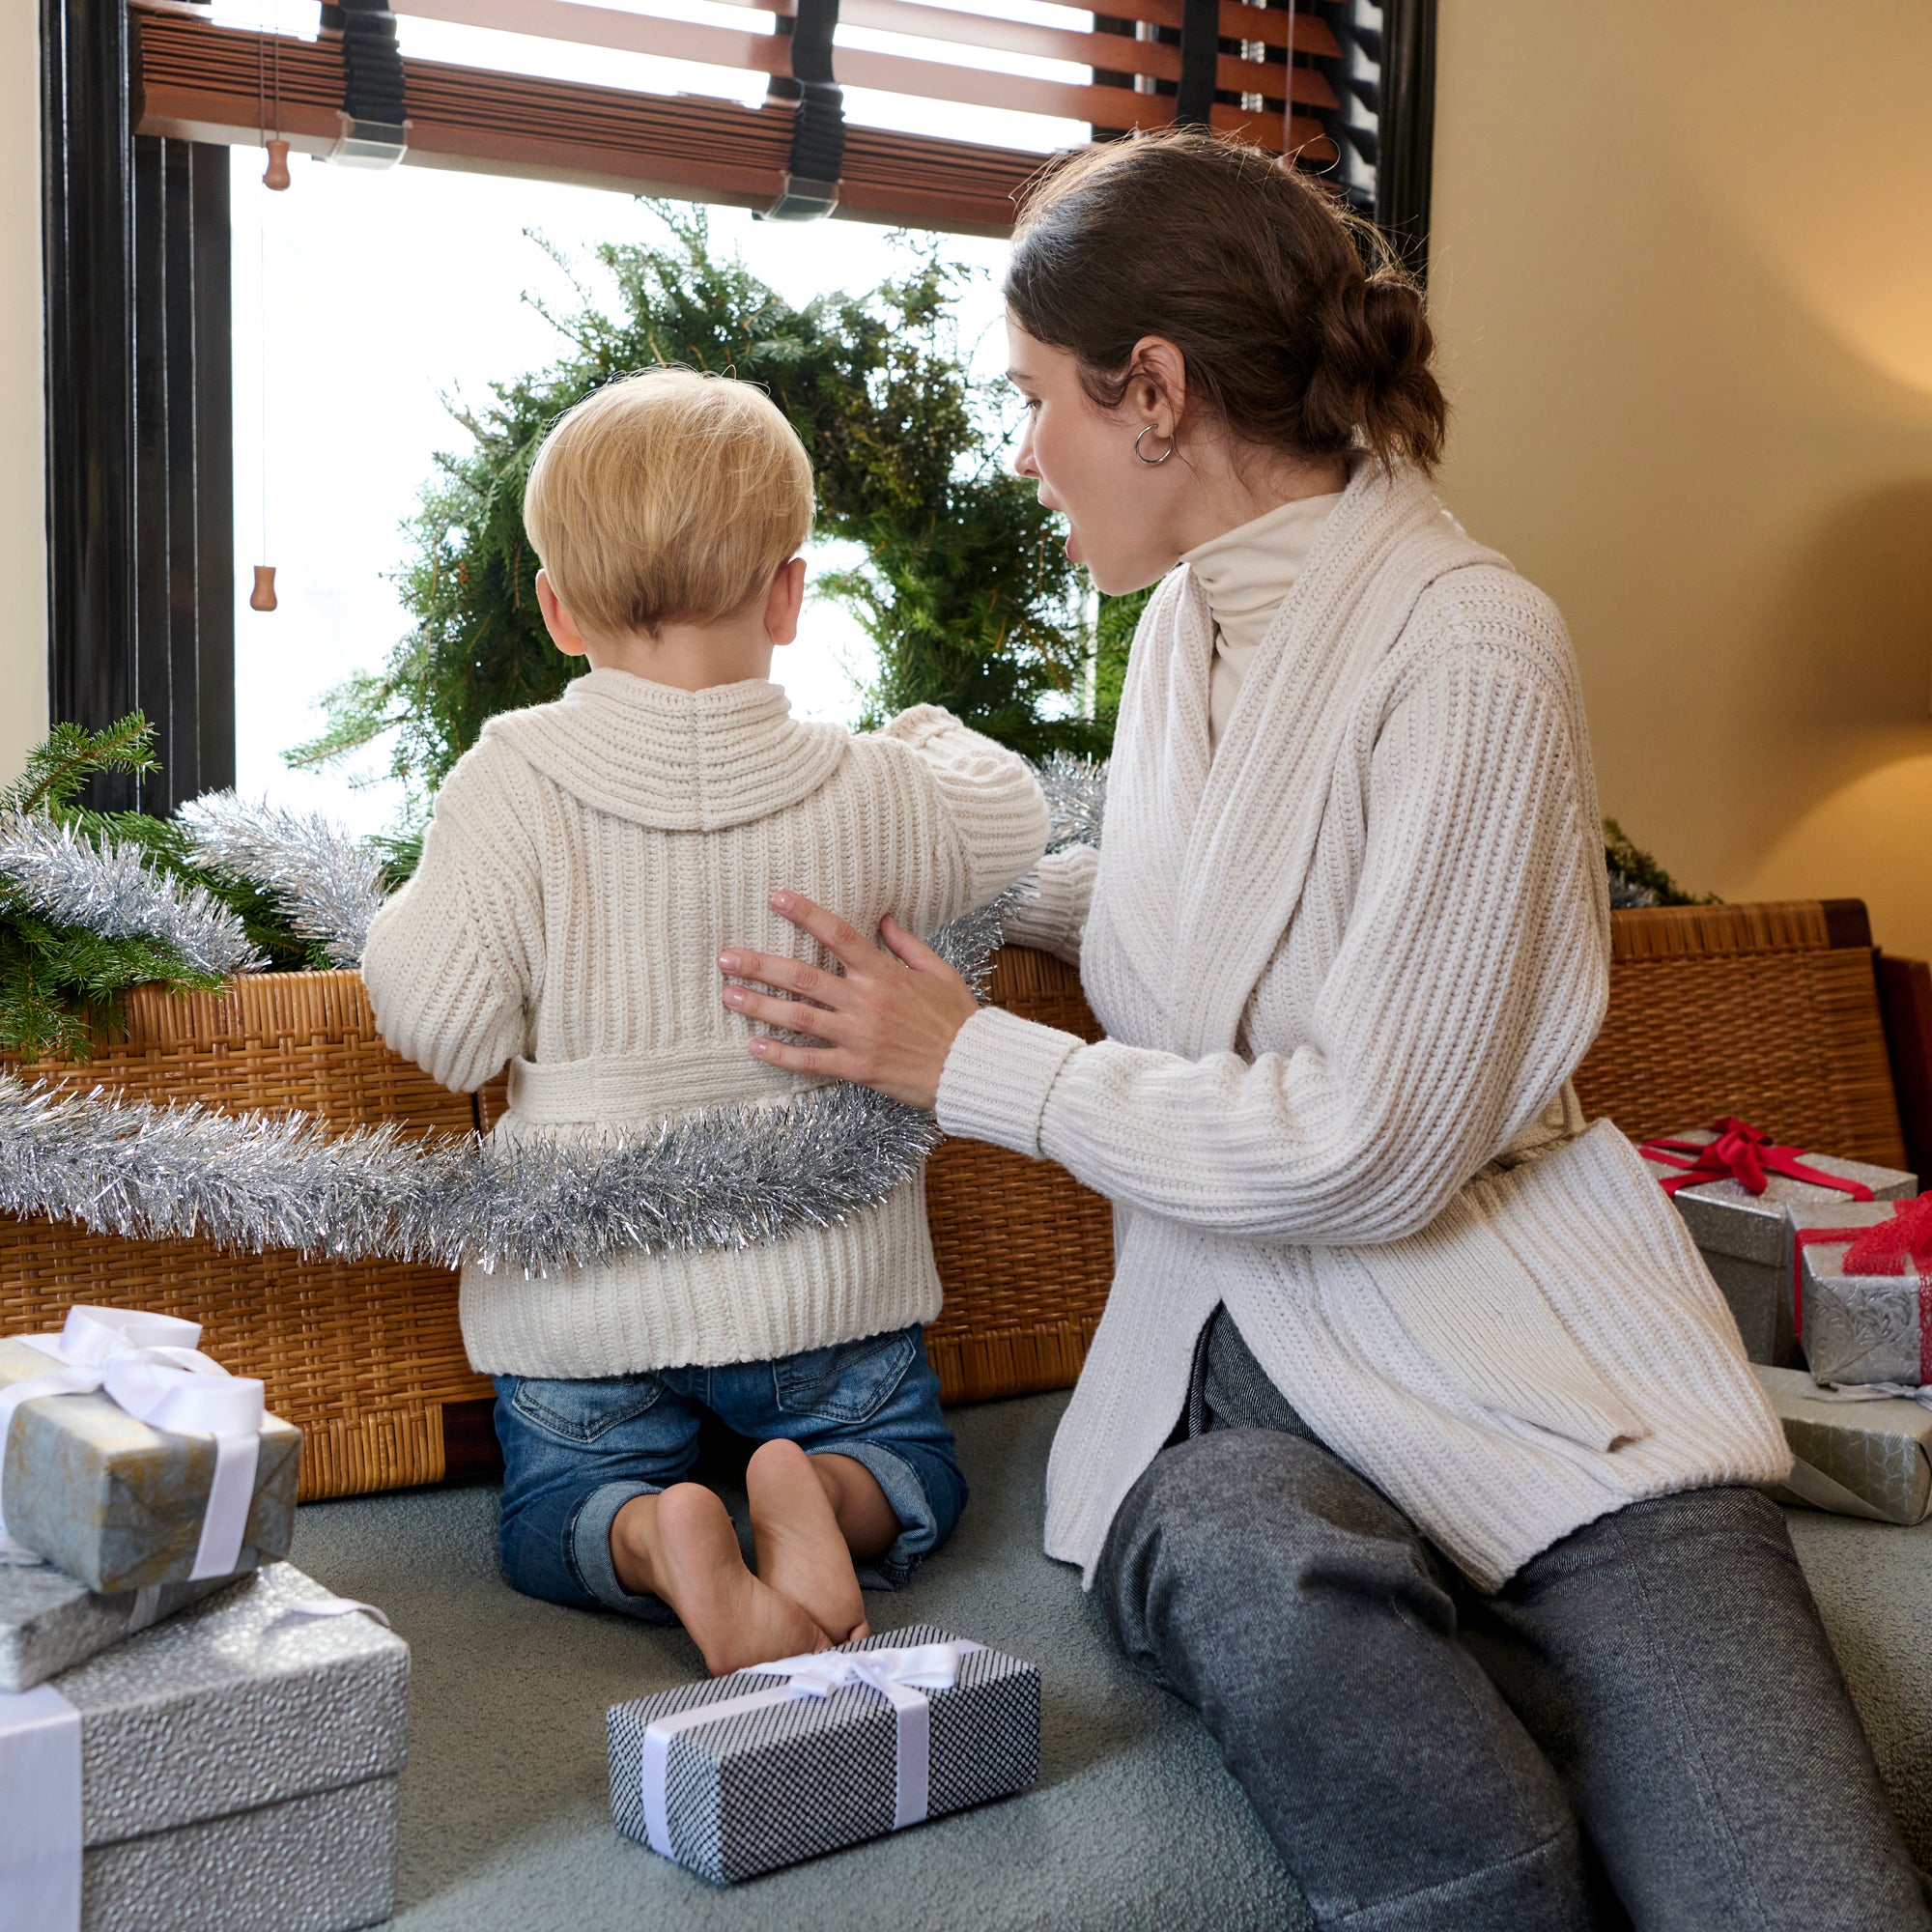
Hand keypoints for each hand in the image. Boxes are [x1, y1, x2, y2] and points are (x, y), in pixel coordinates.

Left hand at [718, 891, 980, 1109]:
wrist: (972, 1067)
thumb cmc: (958, 1019)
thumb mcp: (940, 971)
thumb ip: (907, 944)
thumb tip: (883, 918)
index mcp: (885, 974)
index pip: (838, 935)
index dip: (805, 913)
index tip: (777, 897)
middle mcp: (866, 1001)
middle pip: (803, 977)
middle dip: (761, 965)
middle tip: (726, 956)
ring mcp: (859, 1036)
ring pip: (798, 1017)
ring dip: (760, 1006)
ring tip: (729, 996)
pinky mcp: (857, 1068)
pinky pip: (811, 1061)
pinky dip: (781, 1055)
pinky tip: (754, 1045)